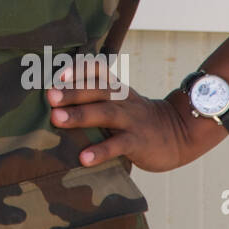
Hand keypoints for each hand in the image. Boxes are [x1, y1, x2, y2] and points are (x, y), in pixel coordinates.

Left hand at [46, 64, 203, 172]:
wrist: (179, 134)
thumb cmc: (137, 119)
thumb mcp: (119, 102)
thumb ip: (94, 99)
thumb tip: (54, 103)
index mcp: (115, 89)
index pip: (97, 71)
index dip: (79, 70)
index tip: (58, 74)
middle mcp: (121, 100)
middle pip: (96, 91)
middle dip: (71, 92)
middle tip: (49, 96)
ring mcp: (131, 120)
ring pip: (105, 113)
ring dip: (79, 115)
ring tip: (56, 119)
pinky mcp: (138, 142)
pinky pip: (118, 145)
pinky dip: (101, 151)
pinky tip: (84, 158)